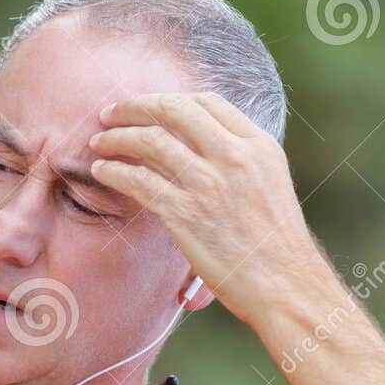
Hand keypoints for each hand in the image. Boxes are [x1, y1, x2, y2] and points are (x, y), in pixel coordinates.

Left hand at [88, 92, 332, 326]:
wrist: (286, 284)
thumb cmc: (277, 244)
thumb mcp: (269, 183)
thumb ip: (239, 160)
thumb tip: (201, 148)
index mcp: (258, 145)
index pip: (206, 103)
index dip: (168, 99)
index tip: (146, 106)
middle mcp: (234, 156)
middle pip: (174, 110)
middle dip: (135, 106)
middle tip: (110, 113)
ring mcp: (209, 184)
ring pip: (151, 141)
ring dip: (117, 138)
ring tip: (98, 142)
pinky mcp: (186, 215)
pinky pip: (140, 181)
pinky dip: (115, 171)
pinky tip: (102, 171)